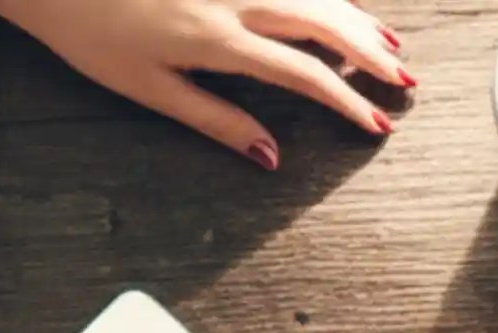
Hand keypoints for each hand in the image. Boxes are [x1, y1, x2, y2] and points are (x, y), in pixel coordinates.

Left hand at [0, 0, 414, 168]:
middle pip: (324, 23)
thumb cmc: (93, 35)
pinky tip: (337, 6)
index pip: (304, 74)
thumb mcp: (151, 90)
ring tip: (388, 43)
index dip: (347, 101)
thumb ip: (216, 120)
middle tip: (404, 79)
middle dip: (370, 53)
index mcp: (220, 40)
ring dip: (356, 17)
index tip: (375, 124)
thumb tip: (269, 154)